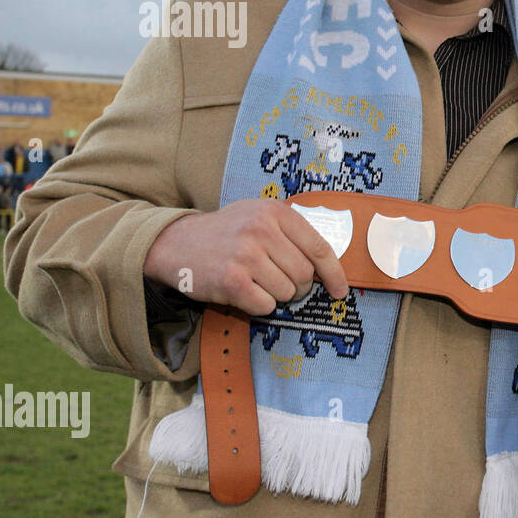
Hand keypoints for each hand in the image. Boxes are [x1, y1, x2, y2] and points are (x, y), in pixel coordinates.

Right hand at [144, 199, 348, 314]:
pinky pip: (266, 306)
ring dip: (277, 295)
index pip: (319, 248)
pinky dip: (259, 305)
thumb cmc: (227, 233)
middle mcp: (262, 230)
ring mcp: (246, 255)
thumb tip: (328, 265)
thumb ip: (292, 233)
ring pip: (287, 292)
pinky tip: (244, 291)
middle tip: (279, 282)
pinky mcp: (231, 281)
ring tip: (256, 282)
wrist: (176, 243)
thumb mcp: (259, 217)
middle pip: (305, 275)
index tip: (341, 290)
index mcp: (275, 212)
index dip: (335, 273)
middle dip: (299, 287)